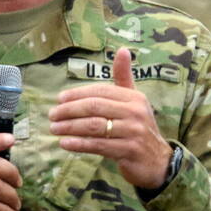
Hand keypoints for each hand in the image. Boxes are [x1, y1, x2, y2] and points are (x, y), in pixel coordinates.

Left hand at [49, 46, 172, 188]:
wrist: (158, 161)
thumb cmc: (138, 127)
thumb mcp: (134, 101)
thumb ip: (123, 78)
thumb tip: (122, 49)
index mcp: (133, 98)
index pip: (100, 91)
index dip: (77, 94)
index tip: (59, 99)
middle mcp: (135, 112)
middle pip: (94, 107)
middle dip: (69, 110)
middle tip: (52, 115)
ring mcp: (133, 132)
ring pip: (94, 126)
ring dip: (69, 127)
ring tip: (54, 129)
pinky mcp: (129, 150)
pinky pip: (98, 145)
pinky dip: (79, 144)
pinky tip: (64, 143)